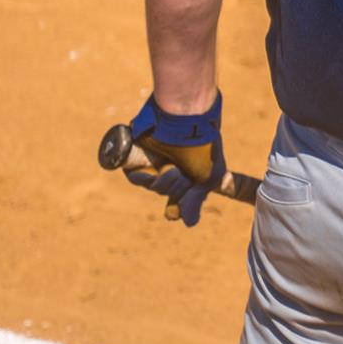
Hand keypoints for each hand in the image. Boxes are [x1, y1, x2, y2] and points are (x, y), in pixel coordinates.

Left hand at [122, 92, 225, 226]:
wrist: (186, 119)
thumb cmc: (202, 147)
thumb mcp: (208, 178)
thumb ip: (195, 201)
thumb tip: (189, 225)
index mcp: (190, 170)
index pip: (180, 197)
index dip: (177, 208)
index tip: (174, 213)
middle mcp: (172, 165)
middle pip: (166, 193)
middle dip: (175, 188)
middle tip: (182, 175)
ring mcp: (154, 160)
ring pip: (152, 186)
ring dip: (163, 182)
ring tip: (171, 169)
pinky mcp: (137, 154)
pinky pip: (134, 176)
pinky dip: (143, 177)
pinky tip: (154, 170)